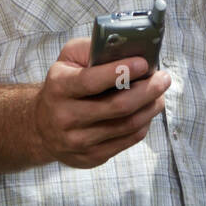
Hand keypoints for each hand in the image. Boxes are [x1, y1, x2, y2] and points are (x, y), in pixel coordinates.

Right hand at [34, 37, 170, 168]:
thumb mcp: (67, 60)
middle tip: (164, 78)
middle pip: (117, 107)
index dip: (121, 71)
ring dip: (150, 108)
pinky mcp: (91, 157)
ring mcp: (78, 141)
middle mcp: (66, 117)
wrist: (42, 127)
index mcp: (59, 88)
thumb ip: (92, 50)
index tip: (144, 63)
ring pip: (127, 125)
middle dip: (148, 90)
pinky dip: (143, 124)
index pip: (92, 81)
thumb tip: (127, 47)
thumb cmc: (63, 86)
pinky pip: (127, 140)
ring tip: (160, 94)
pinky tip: (147, 111)